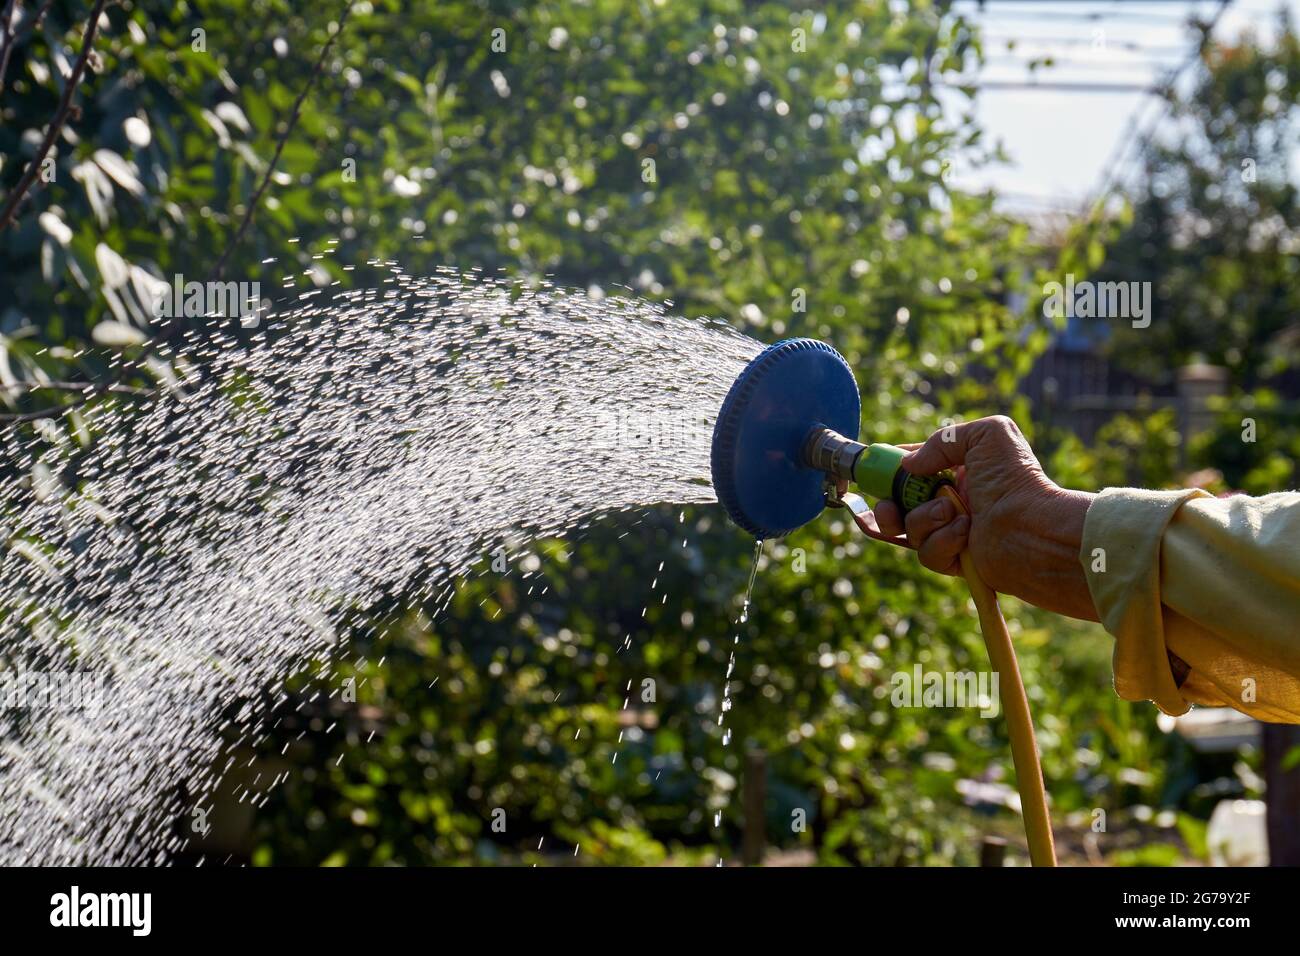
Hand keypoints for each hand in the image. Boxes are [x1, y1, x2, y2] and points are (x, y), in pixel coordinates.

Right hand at [869, 416, 1098, 620]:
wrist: (1035, 528)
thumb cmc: (1017, 479)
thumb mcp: (986, 434)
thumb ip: (943, 439)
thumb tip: (910, 465)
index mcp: (960, 471)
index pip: (913, 469)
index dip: (892, 470)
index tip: (873, 470)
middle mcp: (953, 501)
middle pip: (900, 504)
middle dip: (889, 504)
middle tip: (892, 506)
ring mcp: (952, 531)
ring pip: (910, 529)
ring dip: (924, 520)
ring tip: (952, 514)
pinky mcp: (955, 560)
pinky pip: (927, 553)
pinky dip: (942, 541)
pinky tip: (966, 534)